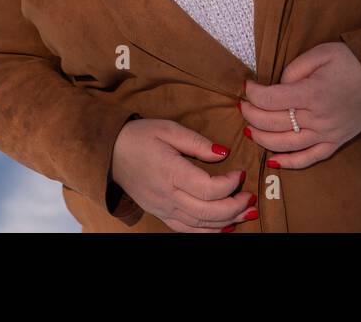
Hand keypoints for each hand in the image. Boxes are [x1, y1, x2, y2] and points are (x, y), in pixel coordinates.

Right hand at [109, 118, 257, 231]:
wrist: (109, 153)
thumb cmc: (139, 136)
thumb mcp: (168, 129)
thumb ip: (196, 142)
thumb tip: (223, 153)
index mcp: (170, 172)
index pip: (208, 188)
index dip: (230, 185)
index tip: (240, 173)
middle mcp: (167, 195)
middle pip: (208, 211)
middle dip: (235, 207)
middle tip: (251, 197)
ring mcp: (163, 208)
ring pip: (200, 224)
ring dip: (227, 221)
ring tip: (247, 213)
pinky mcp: (161, 213)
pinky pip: (187, 229)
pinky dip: (208, 231)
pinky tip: (224, 226)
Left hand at [240, 41, 360, 168]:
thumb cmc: (352, 61)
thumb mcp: (321, 53)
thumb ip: (294, 69)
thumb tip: (277, 85)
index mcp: (312, 93)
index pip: (270, 99)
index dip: (253, 93)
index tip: (247, 86)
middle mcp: (318, 118)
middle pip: (273, 122)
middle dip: (251, 114)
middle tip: (242, 105)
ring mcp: (328, 134)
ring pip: (286, 144)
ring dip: (262, 138)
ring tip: (249, 129)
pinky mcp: (336, 142)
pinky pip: (310, 159)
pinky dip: (290, 163)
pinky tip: (273, 160)